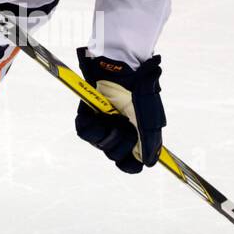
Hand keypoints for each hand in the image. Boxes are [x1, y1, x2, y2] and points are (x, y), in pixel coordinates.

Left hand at [74, 48, 165, 173]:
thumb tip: (149, 163)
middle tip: (127, 127)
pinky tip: (100, 116)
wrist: (125, 70)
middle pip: (115, 156)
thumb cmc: (140, 92)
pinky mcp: (88, 114)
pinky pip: (84, 131)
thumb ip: (150, 143)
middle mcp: (119, 132)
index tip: (133, 159)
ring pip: (99, 145)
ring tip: (114, 119)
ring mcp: (103, 124)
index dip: (129, 164)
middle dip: (121, 144)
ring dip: (108, 134)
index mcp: (135, 135)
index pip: (130, 163)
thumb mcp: (149, 120)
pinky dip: (92, 126)